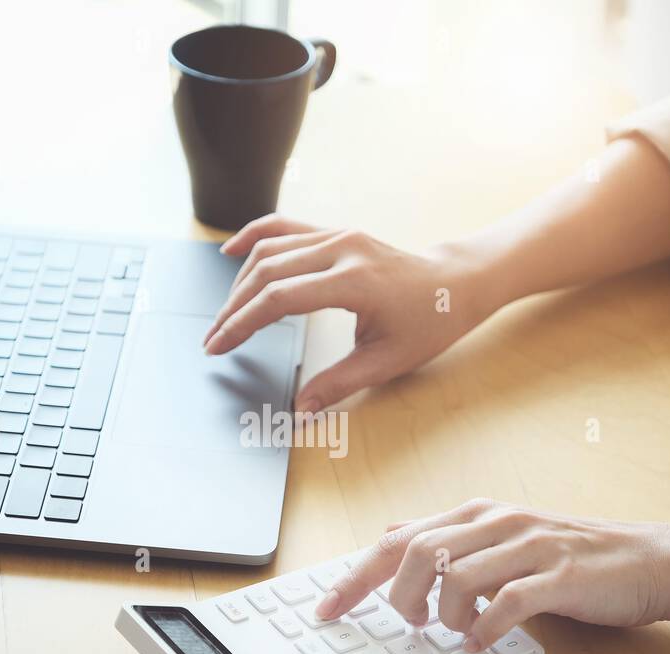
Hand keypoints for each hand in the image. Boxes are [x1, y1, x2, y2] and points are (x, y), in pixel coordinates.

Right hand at [203, 215, 486, 412]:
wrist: (456, 284)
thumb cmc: (428, 323)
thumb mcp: (386, 362)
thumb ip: (338, 384)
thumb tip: (300, 409)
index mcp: (354, 281)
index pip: (280, 299)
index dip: (243, 323)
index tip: (218, 346)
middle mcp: (341, 249)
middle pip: (267, 272)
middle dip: (233, 308)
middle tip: (212, 340)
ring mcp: (337, 235)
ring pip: (271, 248)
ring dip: (240, 281)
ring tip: (223, 315)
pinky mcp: (335, 233)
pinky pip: (286, 226)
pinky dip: (255, 237)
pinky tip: (232, 252)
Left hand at [314, 498, 669, 652]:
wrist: (647, 559)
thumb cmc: (568, 556)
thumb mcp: (499, 537)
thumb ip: (448, 537)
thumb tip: (392, 534)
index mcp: (476, 514)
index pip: (398, 540)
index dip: (355, 576)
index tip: (324, 608)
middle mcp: (497, 522)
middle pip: (419, 552)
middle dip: (398, 596)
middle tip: (408, 624)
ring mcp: (529, 546)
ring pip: (458, 576)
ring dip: (444, 614)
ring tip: (454, 631)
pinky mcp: (559, 575)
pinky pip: (508, 603)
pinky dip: (485, 629)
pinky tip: (481, 643)